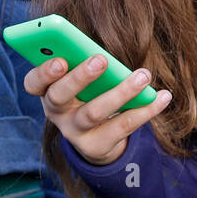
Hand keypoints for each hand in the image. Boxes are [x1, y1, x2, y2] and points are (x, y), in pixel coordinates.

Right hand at [24, 54, 172, 165]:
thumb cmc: (87, 92)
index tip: (60, 60)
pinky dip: (146, 109)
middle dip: (80, 77)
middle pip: (61, 96)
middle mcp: (56, 112)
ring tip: (143, 75)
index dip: (44, 72)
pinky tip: (163, 96)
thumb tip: (101, 52)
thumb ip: (81, 62)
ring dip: (121, 91)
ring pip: (94, 112)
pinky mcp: (97, 145)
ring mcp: (74, 132)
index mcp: (46, 90)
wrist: (96, 137)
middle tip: (101, 59)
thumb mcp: (79, 78)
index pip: (33, 83)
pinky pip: (123, 126)